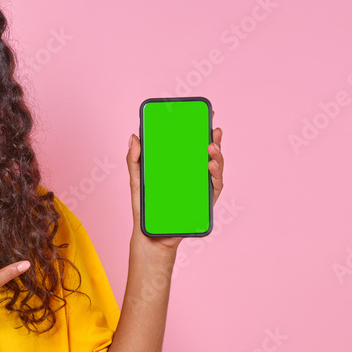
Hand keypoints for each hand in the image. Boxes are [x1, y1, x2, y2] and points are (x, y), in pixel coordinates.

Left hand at [126, 110, 224, 251]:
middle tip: (213, 129)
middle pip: (207, 153)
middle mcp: (192, 174)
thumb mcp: (137, 180)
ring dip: (217, 156)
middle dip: (214, 139)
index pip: (192, 144)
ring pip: (215, 167)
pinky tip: (211, 167)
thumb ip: (134, 159)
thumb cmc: (144, 208)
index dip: (200, 130)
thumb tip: (134, 136)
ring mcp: (200, 187)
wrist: (151, 235)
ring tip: (210, 146)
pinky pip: (214, 187)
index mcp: (179, 166)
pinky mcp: (204, 201)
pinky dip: (216, 176)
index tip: (206, 115)